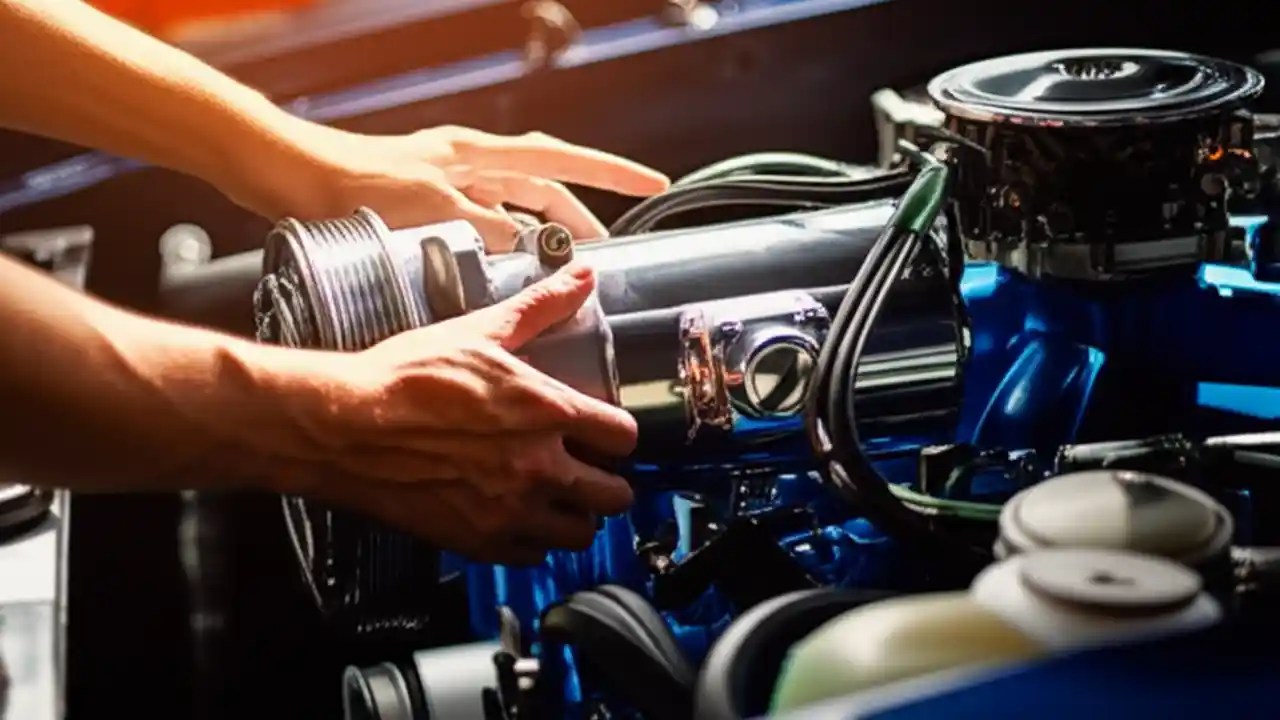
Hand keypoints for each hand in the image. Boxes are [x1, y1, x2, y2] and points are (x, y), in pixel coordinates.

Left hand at [242, 121, 669, 251]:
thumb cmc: (352, 183)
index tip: (653, 186)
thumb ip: (484, 227)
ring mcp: (447, 181)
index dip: (611, 174)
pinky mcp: (425, 202)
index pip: (562, 161)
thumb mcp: (430, 208)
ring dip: (539, 233)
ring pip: (513, 208)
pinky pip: (482, 224)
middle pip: (543, 187)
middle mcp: (468, 162)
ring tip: (561, 266)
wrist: (287, 174)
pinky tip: (502, 269)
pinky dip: (500, 244)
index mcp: (477, 153)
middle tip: (606, 250)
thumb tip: (527, 245)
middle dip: (578, 216)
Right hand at [299, 263, 636, 564]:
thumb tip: (581, 275)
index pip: (626, 437)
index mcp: (547, 412)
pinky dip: (532, 541)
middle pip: (616, 496)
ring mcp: (511, 510)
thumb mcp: (479, 331)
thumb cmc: (405, 379)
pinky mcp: (480, 541)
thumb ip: (540, 306)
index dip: (617, 434)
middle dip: (607, 481)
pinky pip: (534, 556)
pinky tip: (517, 517)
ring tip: (558, 498)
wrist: (344, 426)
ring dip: (575, 516)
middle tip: (588, 470)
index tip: (603, 432)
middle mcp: (539, 467)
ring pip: (581, 533)